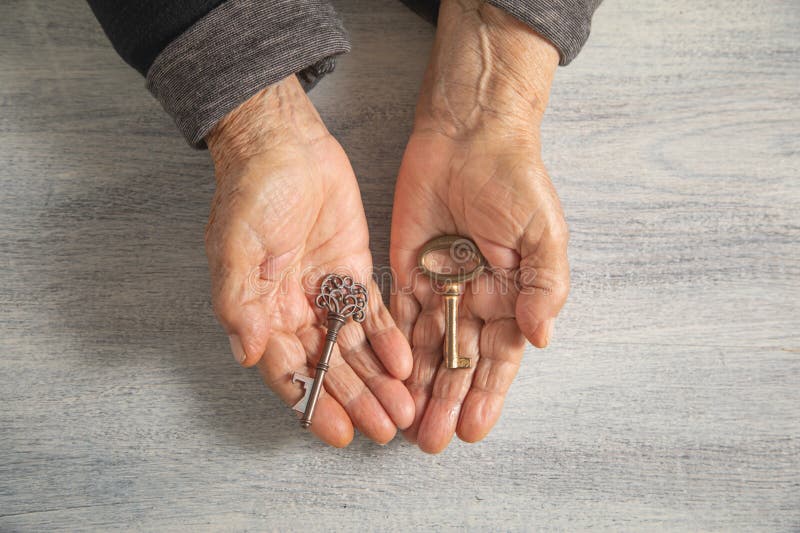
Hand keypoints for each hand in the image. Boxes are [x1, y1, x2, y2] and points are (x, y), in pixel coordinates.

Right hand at [205, 76, 413, 446]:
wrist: (283, 146)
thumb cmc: (250, 194)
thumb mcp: (234, 247)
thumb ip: (240, 302)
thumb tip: (248, 354)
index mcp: (261, 311)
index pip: (289, 370)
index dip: (312, 403)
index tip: (337, 433)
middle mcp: (295, 310)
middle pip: (329, 366)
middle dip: (356, 399)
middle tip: (385, 428)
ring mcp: (327, 291)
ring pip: (355, 346)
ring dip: (378, 378)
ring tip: (404, 407)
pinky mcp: (355, 270)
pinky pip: (375, 311)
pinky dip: (389, 337)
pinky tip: (407, 362)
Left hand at [390, 0, 569, 452]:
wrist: (469, 137)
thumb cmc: (516, 182)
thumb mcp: (543, 233)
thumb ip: (545, 285)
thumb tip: (542, 337)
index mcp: (512, 298)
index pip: (498, 358)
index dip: (486, 395)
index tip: (473, 429)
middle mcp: (474, 301)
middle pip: (457, 362)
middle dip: (445, 401)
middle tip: (430, 440)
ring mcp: (437, 289)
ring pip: (423, 348)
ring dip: (415, 386)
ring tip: (405, 423)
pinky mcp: (404, 271)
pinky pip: (395, 316)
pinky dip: (390, 348)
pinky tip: (383, 377)